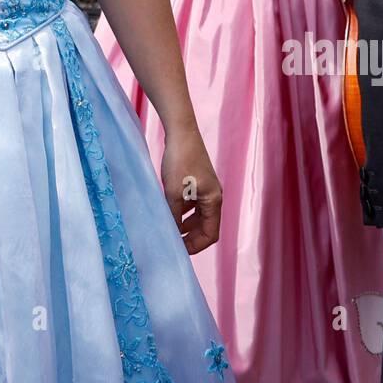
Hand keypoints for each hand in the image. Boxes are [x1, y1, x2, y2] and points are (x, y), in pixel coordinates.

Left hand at [160, 128, 221, 254]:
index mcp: (214, 201)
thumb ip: (174, 217)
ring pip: (198, 215)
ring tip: (168, 228)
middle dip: (190, 237)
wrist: (181, 131)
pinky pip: (192, 203)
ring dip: (185, 224)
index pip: (211, 235)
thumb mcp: (174, 194)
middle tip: (171, 243)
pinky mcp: (197, 180)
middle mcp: (213, 196)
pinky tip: (168, 210)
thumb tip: (170, 235)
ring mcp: (206, 188)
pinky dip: (183, 211)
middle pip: (206, 226)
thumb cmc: (179, 162)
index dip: (196, 246)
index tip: (178, 251)